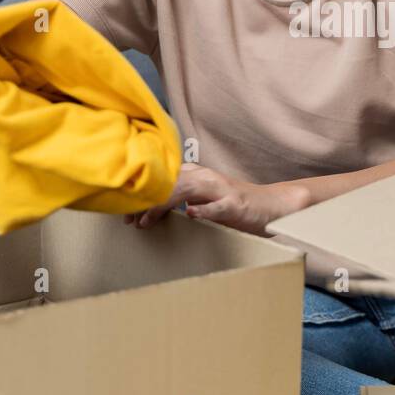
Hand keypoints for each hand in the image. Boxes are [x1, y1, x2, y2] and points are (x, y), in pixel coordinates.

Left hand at [127, 163, 310, 234]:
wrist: (270, 206)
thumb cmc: (232, 205)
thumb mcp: (200, 199)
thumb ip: (177, 198)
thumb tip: (145, 208)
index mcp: (196, 173)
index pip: (162, 178)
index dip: (141, 193)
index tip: (124, 212)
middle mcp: (206, 177)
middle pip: (169, 182)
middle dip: (146, 200)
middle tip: (128, 219)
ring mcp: (221, 189)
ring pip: (187, 190)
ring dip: (164, 205)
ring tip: (147, 220)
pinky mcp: (236, 204)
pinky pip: (217, 206)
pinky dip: (203, 209)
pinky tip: (190, 215)